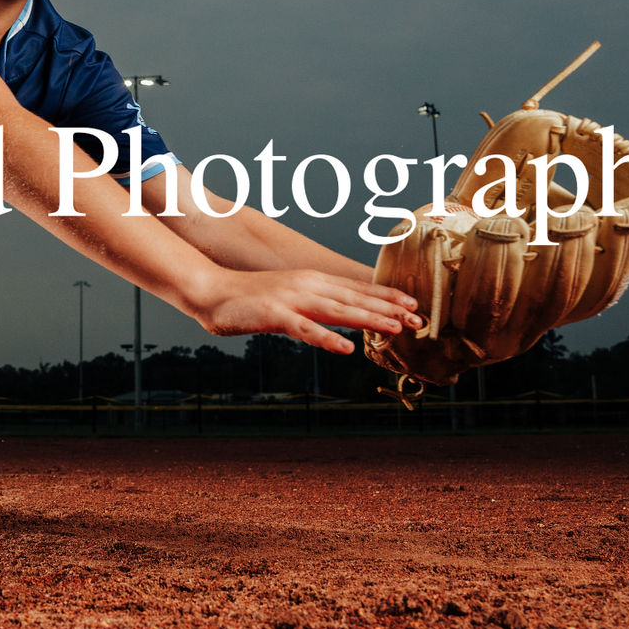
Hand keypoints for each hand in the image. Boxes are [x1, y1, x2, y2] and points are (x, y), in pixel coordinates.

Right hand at [193, 269, 422, 353]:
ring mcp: (291, 299)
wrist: (209, 291)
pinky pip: (305, 329)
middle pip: (354, 298)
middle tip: (418, 319)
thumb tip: (333, 318)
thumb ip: (310, 307)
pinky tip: (346, 347)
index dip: (385, 295)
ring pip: (338, 310)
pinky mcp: (274, 314)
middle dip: (389, 309)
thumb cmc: (246, 298)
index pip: (355, 288)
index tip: (412, 304)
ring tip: (395, 329)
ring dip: (369, 319)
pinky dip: (327, 338)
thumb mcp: (285, 298)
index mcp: (311, 280)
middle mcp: (307, 285)